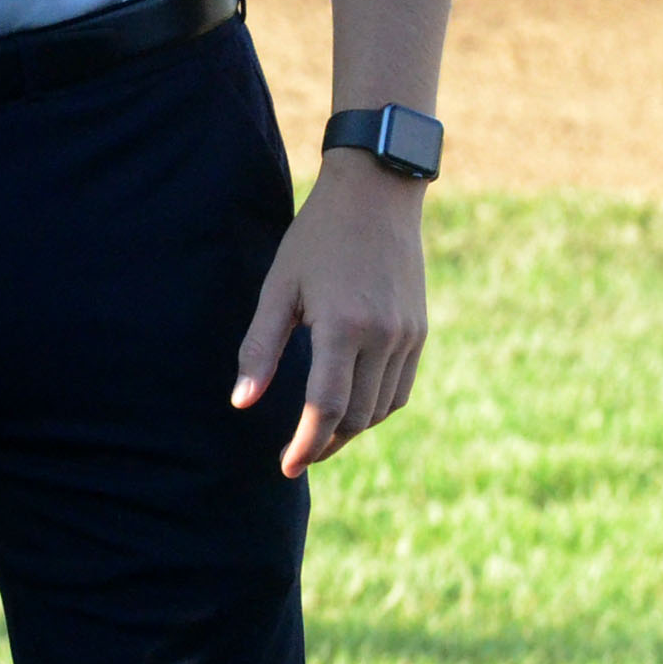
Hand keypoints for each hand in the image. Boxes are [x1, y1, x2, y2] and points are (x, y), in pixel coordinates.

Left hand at [233, 149, 429, 475]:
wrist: (376, 196)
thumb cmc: (315, 238)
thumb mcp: (278, 287)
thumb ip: (260, 347)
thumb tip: (242, 403)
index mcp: (344, 326)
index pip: (328, 407)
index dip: (307, 444)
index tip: (287, 467)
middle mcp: (384, 337)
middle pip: (357, 415)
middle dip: (325, 441)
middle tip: (296, 455)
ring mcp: (408, 336)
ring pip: (382, 408)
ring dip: (351, 428)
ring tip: (318, 434)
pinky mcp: (420, 332)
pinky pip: (400, 388)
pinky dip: (375, 407)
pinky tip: (349, 406)